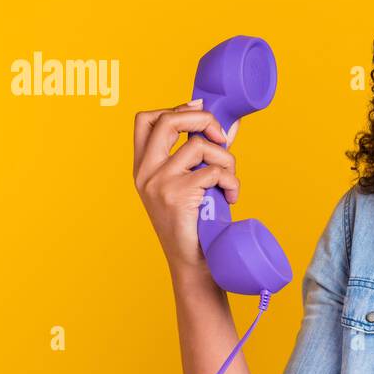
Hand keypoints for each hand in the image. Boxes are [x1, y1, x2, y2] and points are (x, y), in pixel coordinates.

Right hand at [132, 98, 240, 277]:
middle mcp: (145, 172)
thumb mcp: (189, 185)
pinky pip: (214, 171)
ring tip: (229, 180)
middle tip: (222, 137)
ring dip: (226, 160)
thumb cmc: (195, 223)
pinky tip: (231, 197)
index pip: (144, 120)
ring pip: (199, 146)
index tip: (198, 111)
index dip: (174, 108)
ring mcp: (159, 183)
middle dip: (203, 119)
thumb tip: (228, 126)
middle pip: (168, 120)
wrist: (194, 264)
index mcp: (143, 167)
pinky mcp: (178, 195)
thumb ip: (199, 157)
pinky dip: (231, 181)